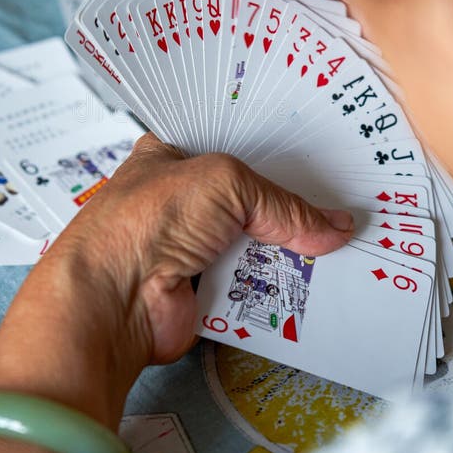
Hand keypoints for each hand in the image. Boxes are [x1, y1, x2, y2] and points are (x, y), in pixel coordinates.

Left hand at [61, 132, 353, 368]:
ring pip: (257, 247)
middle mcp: (182, 204)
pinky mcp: (205, 292)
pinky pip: (255, 288)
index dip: (274, 159)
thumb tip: (331, 225)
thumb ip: (282, 204)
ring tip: (339, 246)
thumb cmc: (143, 222)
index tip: (319, 167)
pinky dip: (280, 288)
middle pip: (251, 203)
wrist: (113, 300)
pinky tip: (313, 283)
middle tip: (338, 210)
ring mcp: (193, 250)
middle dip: (289, 210)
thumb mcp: (224, 183)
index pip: (234, 152)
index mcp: (173, 160)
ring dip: (289, 252)